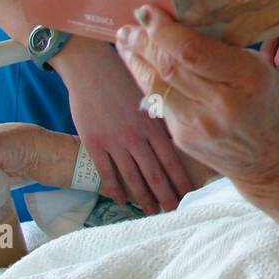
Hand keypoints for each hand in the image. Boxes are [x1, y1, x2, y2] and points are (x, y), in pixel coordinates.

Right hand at [54, 36, 194, 212]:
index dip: (180, 180)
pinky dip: (115, 188)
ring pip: (131, 177)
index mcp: (153, 124)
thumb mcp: (150, 95)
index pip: (172, 159)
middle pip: (154, 173)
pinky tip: (121, 200)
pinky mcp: (93, 144)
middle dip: (165, 195)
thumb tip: (179, 135)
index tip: (187, 195)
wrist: (91, 68)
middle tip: (173, 210)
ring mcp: (114, 142)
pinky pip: (106, 172)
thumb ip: (161, 118)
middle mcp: (136, 136)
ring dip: (142, 197)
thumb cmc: (124, 78)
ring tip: (150, 211)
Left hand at [114, 6, 278, 195]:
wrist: (272, 162)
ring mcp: (197, 126)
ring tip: (126, 41)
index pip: (192, 51)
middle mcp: (219, 105)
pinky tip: (143, 66)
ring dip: (136, 61)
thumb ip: (224, 49)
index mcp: (246, 79)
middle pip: (167, 67)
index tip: (149, 11)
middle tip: (129, 25)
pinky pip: (159, 102)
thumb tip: (183, 23)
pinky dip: (148, 80)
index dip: (164, 30)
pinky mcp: (182, 139)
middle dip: (142, 42)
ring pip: (154, 86)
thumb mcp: (260, 70)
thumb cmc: (270, 106)